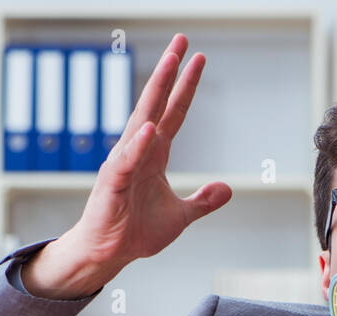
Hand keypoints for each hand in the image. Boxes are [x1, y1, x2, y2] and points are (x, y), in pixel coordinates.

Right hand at [23, 34, 232, 297]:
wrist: (109, 255)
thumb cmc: (135, 232)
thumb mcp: (180, 216)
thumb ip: (202, 201)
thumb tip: (227, 189)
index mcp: (155, 155)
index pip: (174, 113)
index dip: (186, 87)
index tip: (198, 59)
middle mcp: (138, 152)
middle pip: (156, 104)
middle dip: (168, 72)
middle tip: (181, 40)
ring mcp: (124, 165)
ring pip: (141, 121)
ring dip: (154, 92)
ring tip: (169, 64)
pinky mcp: (112, 186)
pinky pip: (126, 162)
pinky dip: (137, 145)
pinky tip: (149, 128)